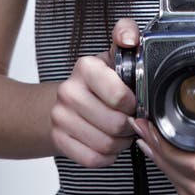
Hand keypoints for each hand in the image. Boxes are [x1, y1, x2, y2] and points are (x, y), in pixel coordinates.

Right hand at [49, 18, 138, 167]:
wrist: (69, 98)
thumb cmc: (101, 79)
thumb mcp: (115, 55)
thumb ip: (126, 35)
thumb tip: (129, 38)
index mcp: (85, 67)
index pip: (118, 95)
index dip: (134, 104)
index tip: (136, 102)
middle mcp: (68, 91)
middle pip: (114, 124)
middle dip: (130, 126)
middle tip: (132, 120)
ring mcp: (60, 116)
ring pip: (105, 144)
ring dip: (120, 143)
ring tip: (122, 132)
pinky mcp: (58, 139)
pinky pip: (92, 159)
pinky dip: (106, 156)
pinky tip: (109, 144)